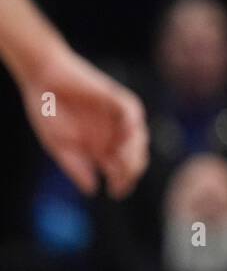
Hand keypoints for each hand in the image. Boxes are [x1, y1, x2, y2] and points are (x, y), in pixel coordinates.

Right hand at [19, 44, 147, 198]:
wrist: (42, 78)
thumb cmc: (49, 112)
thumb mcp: (59, 146)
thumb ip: (76, 167)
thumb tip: (91, 190)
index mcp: (104, 149)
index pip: (123, 171)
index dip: (123, 183)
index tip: (116, 192)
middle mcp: (116, 136)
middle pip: (136, 158)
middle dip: (131, 171)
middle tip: (122, 178)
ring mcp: (120, 118)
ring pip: (139, 139)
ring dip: (134, 152)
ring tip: (122, 162)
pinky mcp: (119, 99)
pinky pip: (133, 115)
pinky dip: (131, 126)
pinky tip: (125, 135)